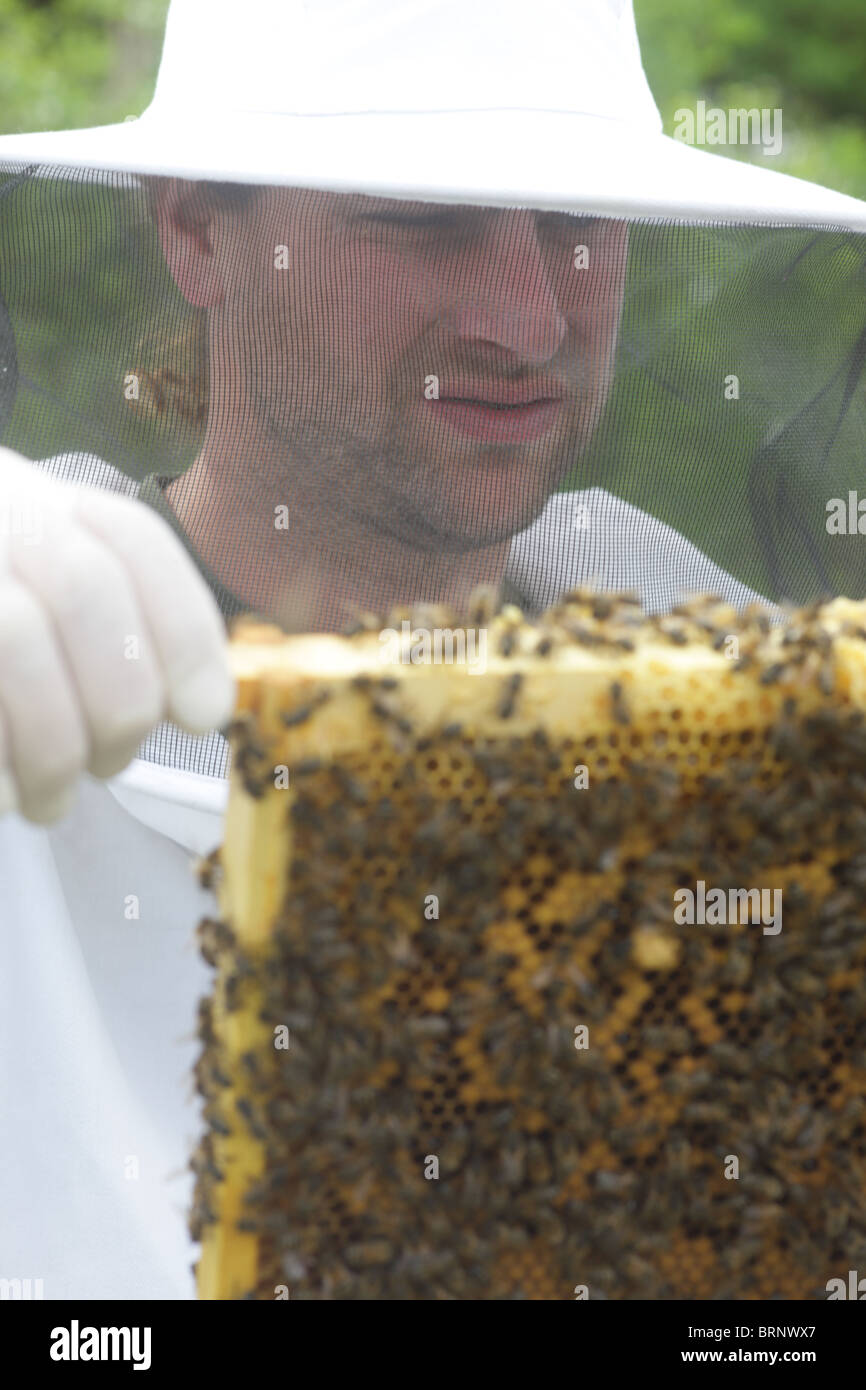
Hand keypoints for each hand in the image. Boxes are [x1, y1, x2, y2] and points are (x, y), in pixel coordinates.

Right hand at [0, 447, 234, 822]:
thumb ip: (130, 629)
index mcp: (41, 507)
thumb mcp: (54, 589)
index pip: (132, 542)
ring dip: (50, 749)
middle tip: (110, 764)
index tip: (202, 714)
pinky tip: (4, 794)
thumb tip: (202, 704)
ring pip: (15, 634)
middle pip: (82, 587)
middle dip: (117, 700)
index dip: (182, 631)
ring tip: (52, 800)